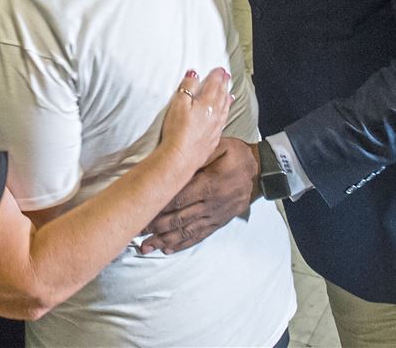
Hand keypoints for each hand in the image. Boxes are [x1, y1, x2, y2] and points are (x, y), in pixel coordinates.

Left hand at [140, 137, 259, 254]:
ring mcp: (215, 216)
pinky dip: (182, 244)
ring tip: (145, 248)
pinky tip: (167, 249)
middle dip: (156, 227)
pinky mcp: (218, 223)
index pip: (179, 198)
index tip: (141, 211)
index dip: (159, 207)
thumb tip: (176, 159)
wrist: (260, 173)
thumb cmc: (236, 155)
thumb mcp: (220, 146)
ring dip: (164, 240)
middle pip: (179, 218)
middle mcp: (211, 204)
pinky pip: (199, 236)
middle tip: (135, 232)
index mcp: (210, 184)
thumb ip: (199, 154)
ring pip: (187, 231)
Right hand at [157, 69, 232, 178]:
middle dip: (224, 84)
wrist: (180, 157)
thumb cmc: (177, 130)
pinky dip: (225, 113)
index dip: (217, 75)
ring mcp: (216, 127)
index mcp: (207, 103)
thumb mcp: (178, 103)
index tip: (219, 69)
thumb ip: (187, 87)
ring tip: (229, 92)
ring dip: (227, 98)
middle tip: (226, 76)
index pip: (214, 85)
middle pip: (221, 95)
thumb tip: (194, 74)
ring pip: (224, 108)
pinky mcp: (213, 139)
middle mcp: (215, 114)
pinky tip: (224, 114)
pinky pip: (223, 121)